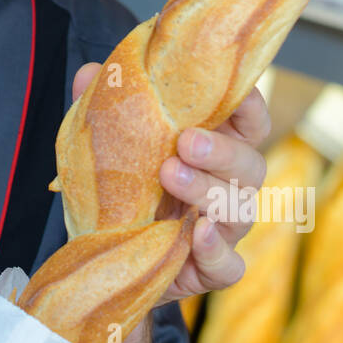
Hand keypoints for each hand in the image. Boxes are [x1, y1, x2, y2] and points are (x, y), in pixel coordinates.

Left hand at [70, 62, 271, 304]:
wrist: (109, 253)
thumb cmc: (124, 186)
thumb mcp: (110, 144)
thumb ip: (106, 108)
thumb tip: (92, 73)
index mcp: (216, 149)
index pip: (250, 124)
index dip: (250, 106)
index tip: (236, 91)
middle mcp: (229, 187)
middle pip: (250, 165)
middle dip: (221, 151)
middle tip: (186, 141)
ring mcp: (225, 230)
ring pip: (240, 209)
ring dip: (207, 191)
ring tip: (170, 175)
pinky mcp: (212, 269)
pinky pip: (229, 264)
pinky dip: (216, 250)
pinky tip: (196, 233)